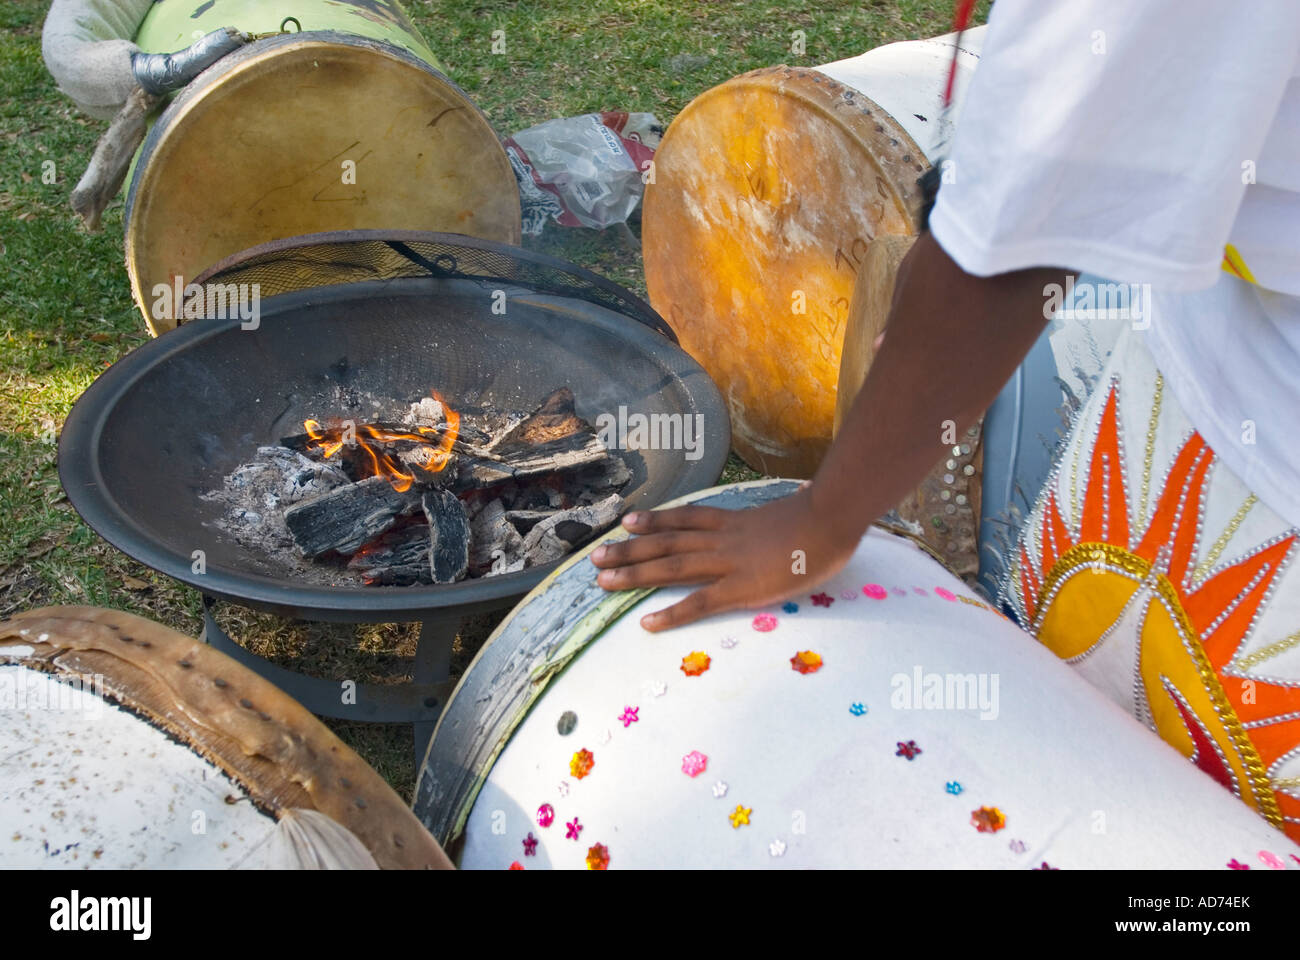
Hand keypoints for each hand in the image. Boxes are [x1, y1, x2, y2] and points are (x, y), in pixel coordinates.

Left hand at [591, 489, 856, 631]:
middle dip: (630, 550)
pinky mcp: (741, 589)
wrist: (832, 518)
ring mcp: (729, 563)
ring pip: (672, 567)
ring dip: (635, 574)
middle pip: (667, 542)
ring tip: (603, 580)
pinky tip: (647, 623)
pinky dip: (672, 613)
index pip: (687, 518)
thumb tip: (785, 517)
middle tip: (595, 557)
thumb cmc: (823, 517)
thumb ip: (778, 519)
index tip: (628, 522)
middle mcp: (723, 539)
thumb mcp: (792, 512)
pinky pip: (699, 603)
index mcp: (736, 522)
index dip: (656, 520)